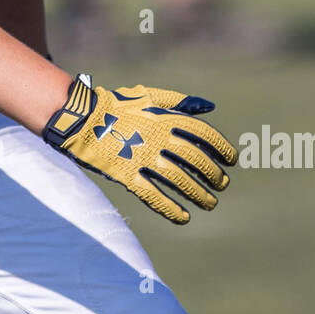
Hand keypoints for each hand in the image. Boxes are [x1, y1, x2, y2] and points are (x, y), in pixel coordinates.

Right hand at [42, 75, 237, 223]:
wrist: (83, 119)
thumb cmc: (118, 105)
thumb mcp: (149, 96)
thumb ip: (180, 101)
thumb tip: (210, 107)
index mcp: (164, 118)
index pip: (202, 134)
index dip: (221, 148)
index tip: (231, 160)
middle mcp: (157, 138)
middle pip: (195, 159)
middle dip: (212, 174)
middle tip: (222, 184)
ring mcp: (142, 158)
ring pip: (179, 180)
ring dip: (198, 193)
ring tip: (210, 203)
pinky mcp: (127, 175)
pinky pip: (153, 195)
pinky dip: (170, 208)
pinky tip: (183, 217)